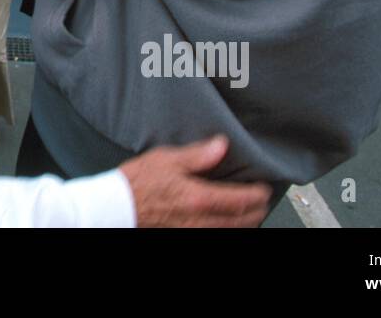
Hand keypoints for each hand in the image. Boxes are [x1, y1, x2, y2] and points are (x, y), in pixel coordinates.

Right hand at [119, 136, 271, 226]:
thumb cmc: (137, 182)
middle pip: (241, 221)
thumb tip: (221, 145)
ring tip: (249, 213)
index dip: (257, 195)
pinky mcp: (183, 234)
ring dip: (244, 223)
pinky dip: (227, 229)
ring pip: (230, 231)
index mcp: (199, 198)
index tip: (264, 188)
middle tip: (262, 201)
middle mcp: (200, 219)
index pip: (240, 200)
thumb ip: (197, 155)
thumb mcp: (166, 159)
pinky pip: (214, 235)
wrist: (116, 206)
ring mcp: (192, 231)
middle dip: (256, 211)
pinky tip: (225, 222)